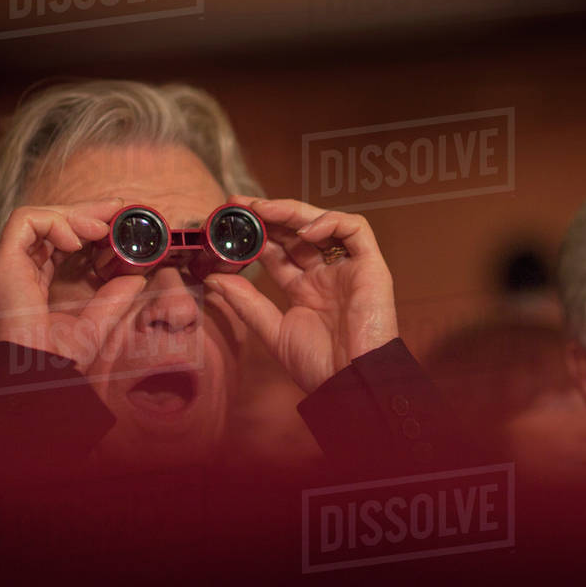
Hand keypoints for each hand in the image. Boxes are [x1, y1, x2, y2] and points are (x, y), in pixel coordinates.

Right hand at [0, 198, 147, 370]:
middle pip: (48, 224)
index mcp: (31, 283)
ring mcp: (7, 265)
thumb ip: (113, 298)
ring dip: (72, 214)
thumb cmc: (55, 362)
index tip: (116, 218)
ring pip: (35, 216)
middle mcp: (16, 271)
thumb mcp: (95, 324)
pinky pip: (24, 222)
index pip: (57, 242)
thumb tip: (137, 278)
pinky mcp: (3, 263)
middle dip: (84, 211)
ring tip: (101, 228)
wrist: (33, 378)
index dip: (85, 225)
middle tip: (117, 207)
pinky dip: (54, 221)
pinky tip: (78, 239)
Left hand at [202, 196, 398, 392]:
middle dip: (269, 214)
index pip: (278, 251)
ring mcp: (349, 268)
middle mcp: (326, 274)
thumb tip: (215, 278)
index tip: (228, 222)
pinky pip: (356, 229)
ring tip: (263, 210)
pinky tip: (304, 231)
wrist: (352, 382)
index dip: (256, 234)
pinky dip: (330, 222)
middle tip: (238, 204)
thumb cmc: (319, 366)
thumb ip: (247, 303)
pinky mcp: (371, 266)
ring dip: (293, 212)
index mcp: (305, 289)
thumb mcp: (274, 332)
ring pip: (324, 223)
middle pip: (297, 232)